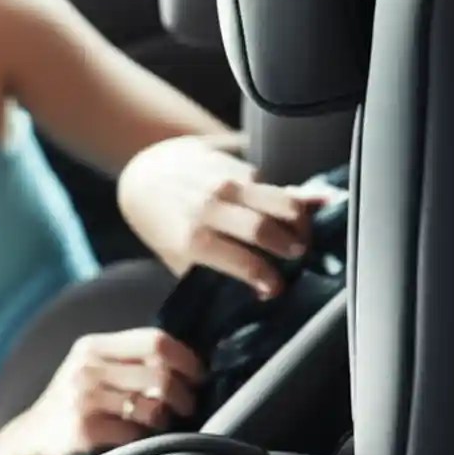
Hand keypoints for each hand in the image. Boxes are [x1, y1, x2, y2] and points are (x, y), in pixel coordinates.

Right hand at [10, 328, 203, 454]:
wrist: (30, 437)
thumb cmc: (74, 401)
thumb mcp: (91, 367)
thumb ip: (127, 358)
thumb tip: (188, 359)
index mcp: (93, 346)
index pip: (155, 341)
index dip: (186, 358)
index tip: (198, 375)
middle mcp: (87, 367)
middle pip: (160, 374)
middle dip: (184, 394)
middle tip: (188, 406)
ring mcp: (84, 398)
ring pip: (152, 407)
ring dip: (166, 420)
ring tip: (162, 424)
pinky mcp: (84, 429)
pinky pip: (135, 434)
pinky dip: (144, 440)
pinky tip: (138, 440)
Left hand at [117, 135, 328, 298]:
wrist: (149, 176)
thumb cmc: (169, 228)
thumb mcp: (184, 256)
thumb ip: (220, 269)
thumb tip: (262, 289)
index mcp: (193, 239)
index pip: (242, 262)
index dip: (267, 278)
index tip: (277, 288)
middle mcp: (210, 207)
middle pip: (264, 228)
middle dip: (291, 245)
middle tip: (301, 256)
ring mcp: (225, 182)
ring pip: (278, 199)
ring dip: (299, 220)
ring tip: (304, 235)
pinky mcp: (236, 165)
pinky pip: (271, 184)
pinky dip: (287, 200)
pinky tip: (289, 214)